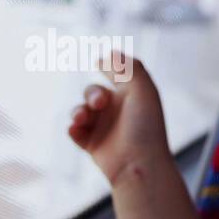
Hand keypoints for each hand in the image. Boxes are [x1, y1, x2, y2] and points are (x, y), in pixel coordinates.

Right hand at [67, 49, 173, 186]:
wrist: (140, 165)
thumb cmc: (145, 127)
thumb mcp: (143, 90)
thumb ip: (128, 67)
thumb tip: (109, 54)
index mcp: (131, 97)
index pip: (116, 76)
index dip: (107, 67)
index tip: (99, 63)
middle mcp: (117, 111)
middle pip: (92, 92)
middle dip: (91, 94)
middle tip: (99, 103)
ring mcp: (104, 129)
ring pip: (80, 111)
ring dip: (77, 112)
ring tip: (81, 119)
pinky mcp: (93, 146)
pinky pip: (75, 132)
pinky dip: (73, 129)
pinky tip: (76, 130)